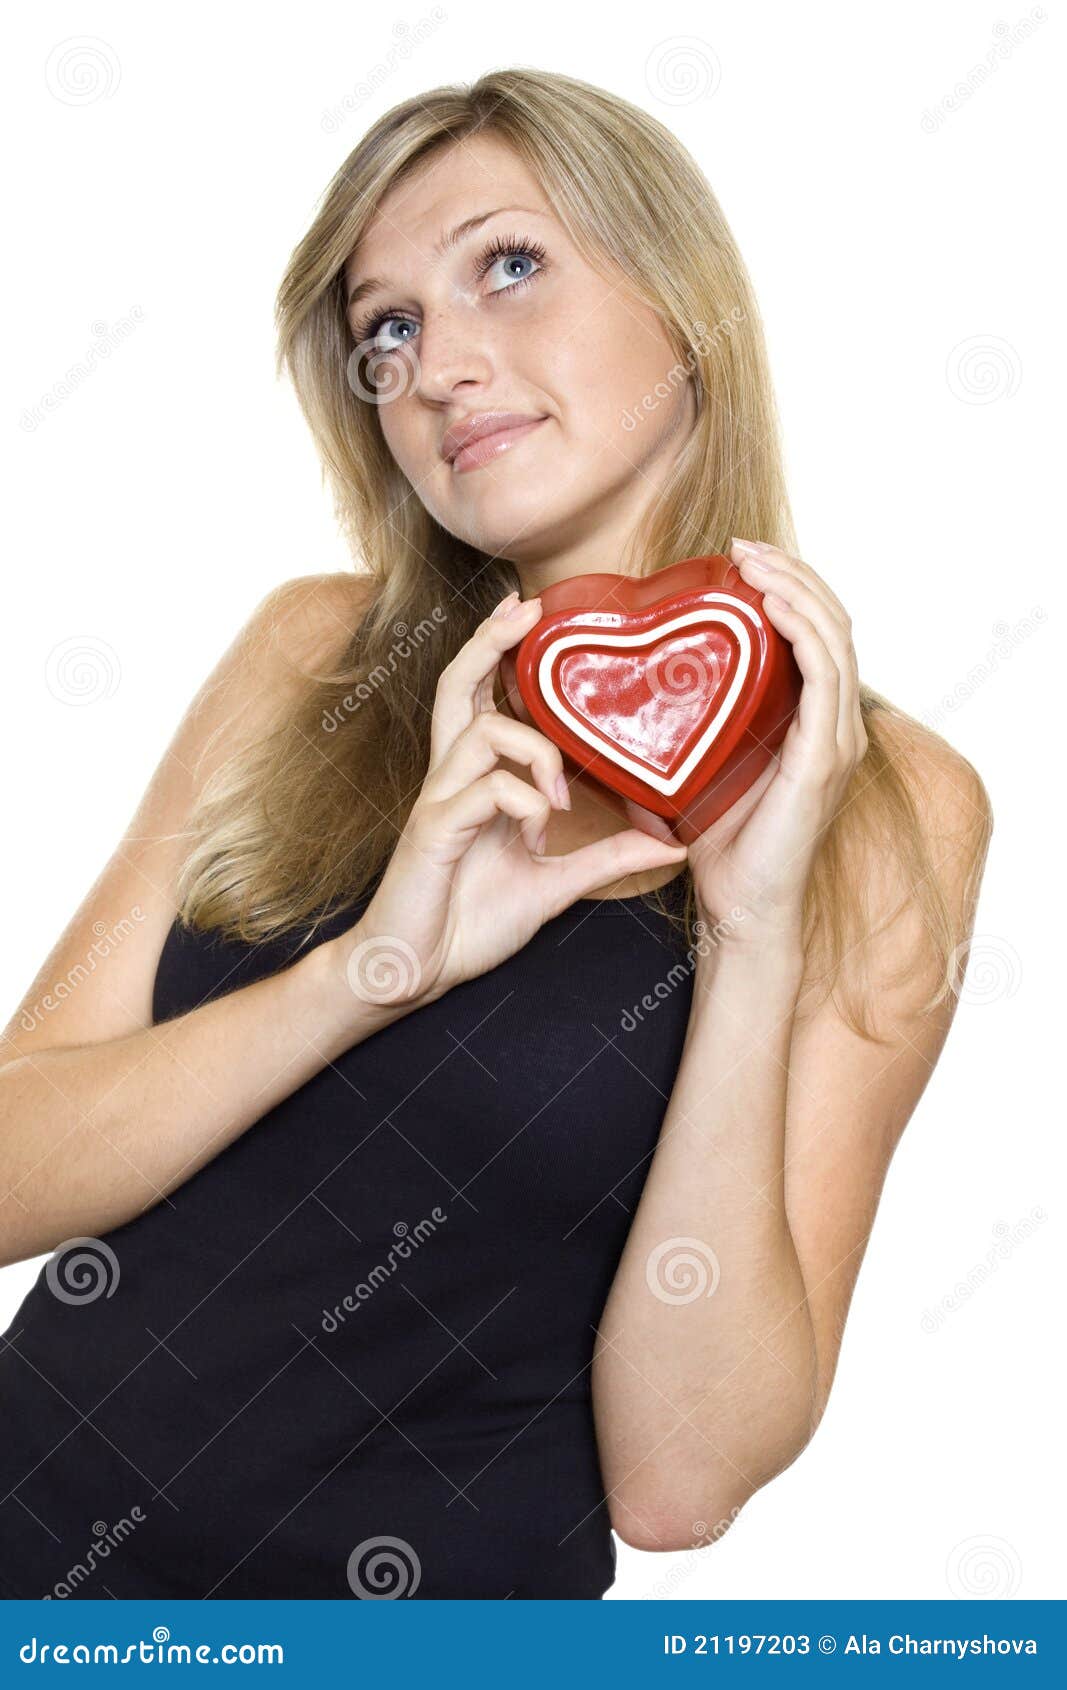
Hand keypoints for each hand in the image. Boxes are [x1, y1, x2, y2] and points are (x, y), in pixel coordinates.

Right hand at [342, 590, 688, 1006]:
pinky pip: (485, 790)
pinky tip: (538, 835)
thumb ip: (605, 859)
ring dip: (535, 753)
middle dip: (490, 640)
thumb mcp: (553, 885)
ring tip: (561, 800)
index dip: (498, 648)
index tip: (532, 611)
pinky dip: (523, 802)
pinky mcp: (432, 832)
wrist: (414, 970)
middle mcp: (450, 779)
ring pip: (482, 733)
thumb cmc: (469, 921)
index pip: (478, 696)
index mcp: (473, 781)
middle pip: (456, 684)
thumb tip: (669, 845)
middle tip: (527, 608)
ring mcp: (439, 802)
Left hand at [685, 539, 868, 942]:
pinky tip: (772, 606)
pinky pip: (824, 677)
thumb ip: (687, 725)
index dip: (789, 586)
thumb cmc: (718, 844)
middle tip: (743, 547)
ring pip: (834, 638)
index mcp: (814, 721)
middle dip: (792, 573)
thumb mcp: (700, 765)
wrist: (739, 909)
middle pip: (833, 622)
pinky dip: (802, 632)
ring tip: (754, 562)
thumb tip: (630, 688)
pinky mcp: (824, 759)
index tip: (741, 559)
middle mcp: (837, 725)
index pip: (818, 633)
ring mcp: (836, 740)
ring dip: (796, 589)